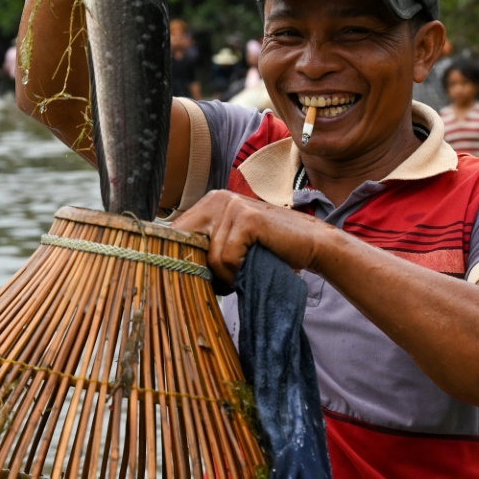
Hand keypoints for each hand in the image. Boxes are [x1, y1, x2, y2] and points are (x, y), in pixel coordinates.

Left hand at [171, 190, 329, 283]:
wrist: (310, 244)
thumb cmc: (268, 248)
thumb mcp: (231, 242)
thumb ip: (204, 245)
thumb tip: (168, 265)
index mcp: (210, 201)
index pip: (175, 233)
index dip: (179, 260)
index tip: (190, 278)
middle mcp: (217, 198)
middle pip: (187, 245)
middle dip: (199, 269)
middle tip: (220, 280)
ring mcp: (232, 205)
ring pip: (210, 256)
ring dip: (225, 274)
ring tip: (242, 272)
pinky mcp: (246, 218)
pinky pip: (226, 258)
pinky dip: (236, 272)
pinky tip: (251, 267)